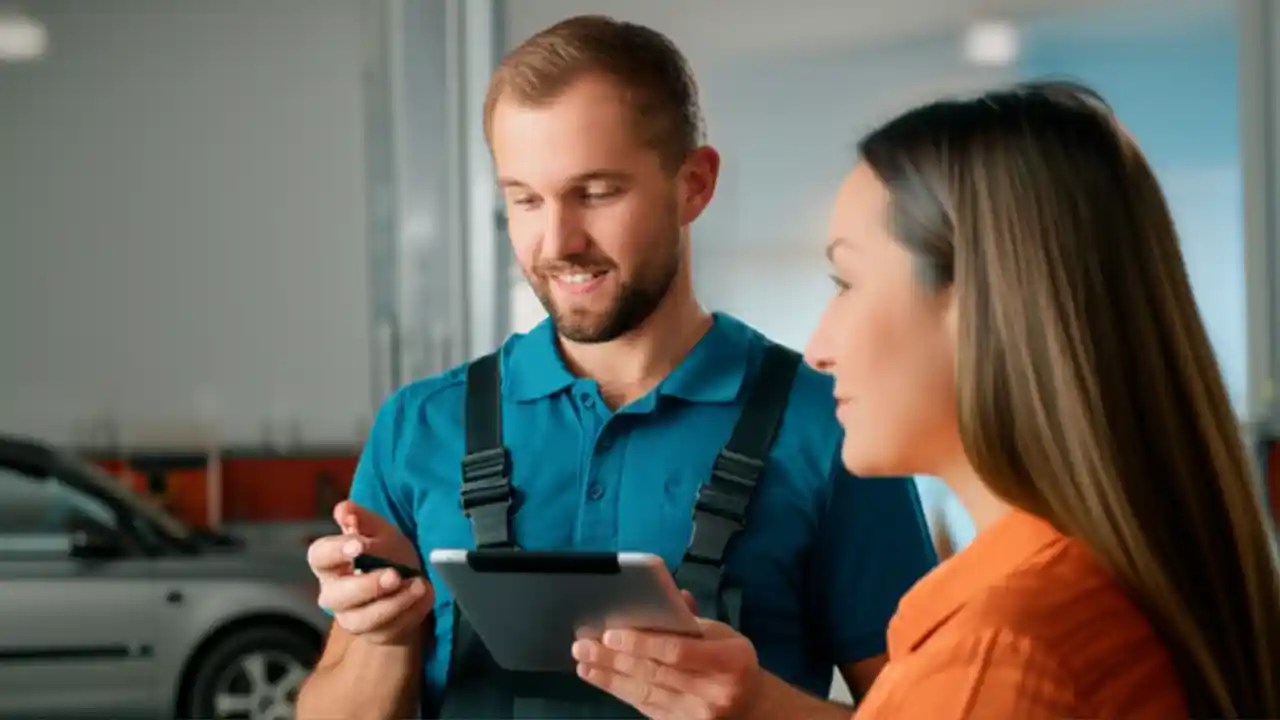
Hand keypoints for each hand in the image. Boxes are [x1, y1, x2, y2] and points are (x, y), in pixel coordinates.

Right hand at [307, 500, 432, 645]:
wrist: (408, 584)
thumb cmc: (385, 553)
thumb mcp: (378, 530)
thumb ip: (361, 518)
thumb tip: (343, 509)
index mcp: (329, 563)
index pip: (319, 556)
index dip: (336, 551)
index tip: (358, 545)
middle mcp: (333, 594)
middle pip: (336, 596)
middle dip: (367, 585)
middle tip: (394, 574)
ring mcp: (351, 618)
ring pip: (362, 619)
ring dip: (392, 603)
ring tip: (417, 585)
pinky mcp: (374, 634)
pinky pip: (388, 629)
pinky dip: (409, 612)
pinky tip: (423, 595)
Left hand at [572, 592, 761, 719]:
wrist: (751, 710)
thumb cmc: (733, 663)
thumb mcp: (724, 635)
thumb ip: (691, 619)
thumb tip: (666, 594)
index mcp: (730, 661)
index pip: (678, 651)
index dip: (642, 643)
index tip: (610, 633)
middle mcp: (715, 693)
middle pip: (655, 673)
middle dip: (614, 659)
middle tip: (583, 645)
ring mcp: (699, 717)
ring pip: (645, 692)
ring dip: (609, 676)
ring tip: (583, 660)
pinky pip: (645, 707)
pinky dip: (619, 691)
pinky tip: (599, 678)